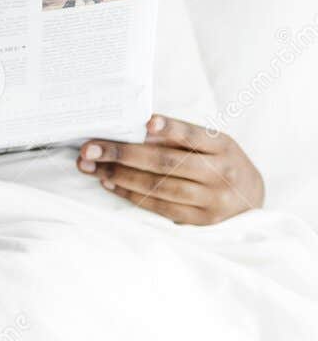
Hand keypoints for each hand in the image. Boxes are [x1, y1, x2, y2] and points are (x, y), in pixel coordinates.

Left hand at [78, 114, 264, 224]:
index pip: (194, 135)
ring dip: (120, 176)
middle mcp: (221, 173)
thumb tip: (135, 129)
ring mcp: (212, 199)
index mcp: (223, 147)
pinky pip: (160, 206)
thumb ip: (179, 137)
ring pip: (159, 187)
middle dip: (123, 154)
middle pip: (167, 163)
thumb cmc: (219, 162)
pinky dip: (131, 194)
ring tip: (92, 167)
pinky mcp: (200, 219)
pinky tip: (109, 183)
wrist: (251, 198)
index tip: (147, 121)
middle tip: (90, 148)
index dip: (171, 128)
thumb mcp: (210, 144)